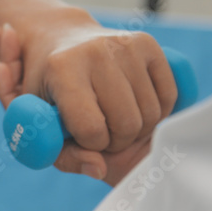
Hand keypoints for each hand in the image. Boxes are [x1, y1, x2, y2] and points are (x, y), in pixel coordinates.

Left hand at [0, 23, 153, 185]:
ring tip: (114, 117)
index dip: (90, 143)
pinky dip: (156, 111)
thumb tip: (99, 169)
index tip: (81, 135)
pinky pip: (168, 95)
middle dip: (116, 140)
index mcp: (61, 69)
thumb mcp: (42, 128)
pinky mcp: (147, 43)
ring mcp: (125, 44)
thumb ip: (65, 157)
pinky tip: (134, 105)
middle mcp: (95, 51)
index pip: (92, 129)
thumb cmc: (49, 92)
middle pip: (127, 124)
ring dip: (136, 128)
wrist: (59, 40)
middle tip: (102, 130)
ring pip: (150, 114)